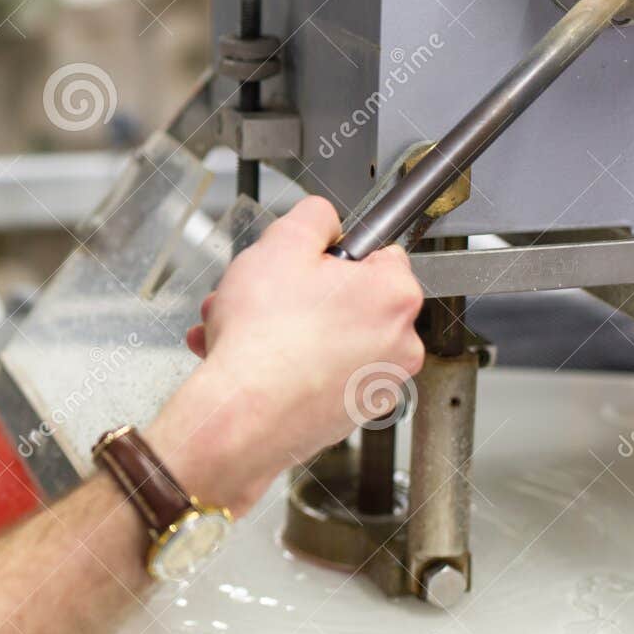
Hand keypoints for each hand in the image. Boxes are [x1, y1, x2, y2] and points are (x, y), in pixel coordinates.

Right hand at [144, 196, 424, 514]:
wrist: (240, 416)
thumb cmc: (262, 340)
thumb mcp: (280, 244)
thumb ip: (312, 216)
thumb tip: (323, 219)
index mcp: (394, 294)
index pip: (377, 253)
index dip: (330, 253)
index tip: (303, 263)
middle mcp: (398, 343)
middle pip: (347, 298)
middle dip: (295, 293)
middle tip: (256, 295)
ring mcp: (375, 385)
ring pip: (326, 338)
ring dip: (281, 329)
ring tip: (235, 328)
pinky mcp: (348, 414)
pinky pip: (318, 375)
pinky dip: (285, 365)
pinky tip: (245, 359)